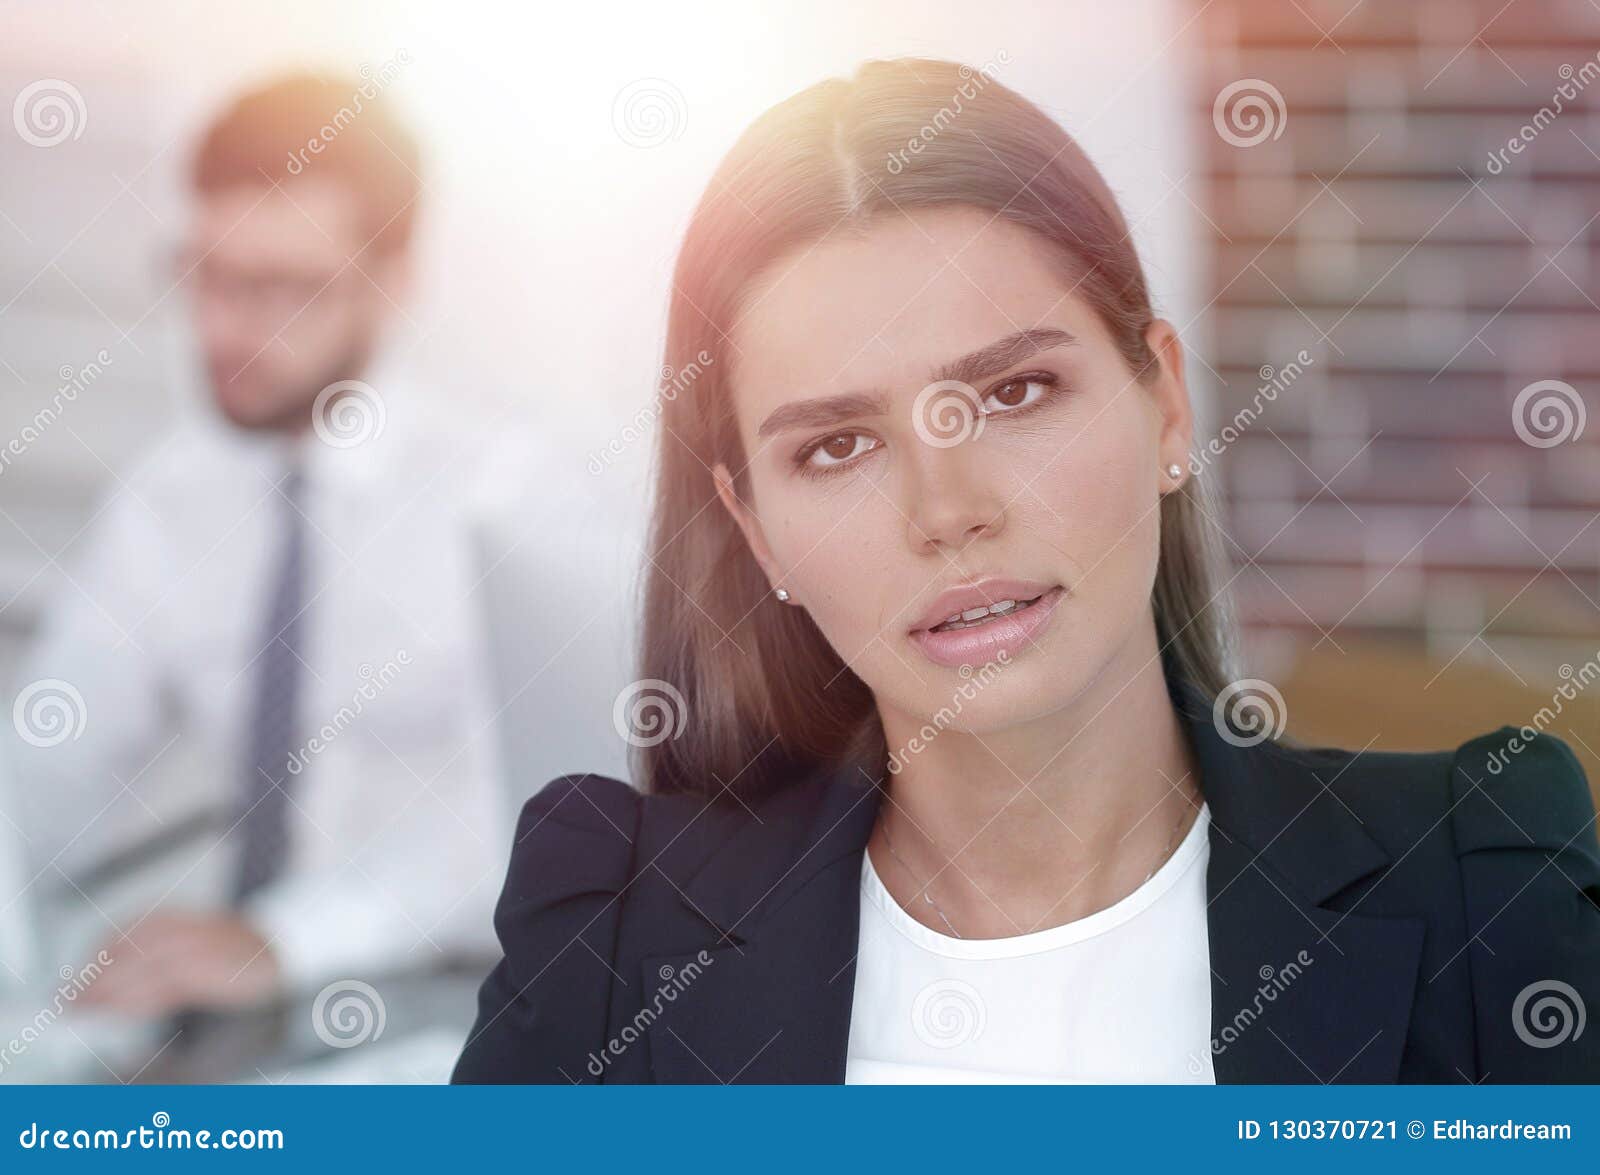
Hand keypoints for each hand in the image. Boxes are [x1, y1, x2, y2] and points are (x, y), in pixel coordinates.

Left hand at [80, 911, 281, 1017]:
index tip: (72, 984)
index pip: (117, 937)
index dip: (92, 961)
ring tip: (88, 1011)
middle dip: (94, 981)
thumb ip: (149, 957)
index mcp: (169, 919)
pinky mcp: (207, 972)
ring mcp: (193, 950)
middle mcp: (178, 930)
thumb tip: (103, 981)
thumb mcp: (183, 941)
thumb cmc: (224, 949)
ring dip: (110, 994)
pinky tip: (124, 1012)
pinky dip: (139, 1001)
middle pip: (125, 955)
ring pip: (140, 972)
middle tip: (71, 1003)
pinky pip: (164, 988)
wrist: (274, 948)